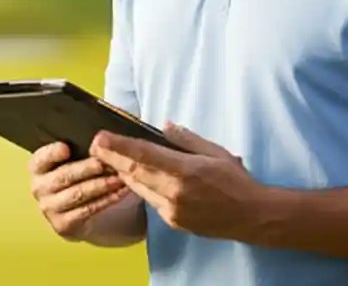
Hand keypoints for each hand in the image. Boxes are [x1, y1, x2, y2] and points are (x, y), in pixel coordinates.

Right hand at [28, 141, 131, 240]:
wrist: (76, 208)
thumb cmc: (76, 174)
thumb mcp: (74, 158)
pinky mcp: (62, 224)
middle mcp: (38, 187)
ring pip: (77, 194)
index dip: (52, 153)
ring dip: (100, 185)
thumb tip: (99, 135)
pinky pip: (87, 210)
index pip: (41, 157)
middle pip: (63, 176)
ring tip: (119, 177)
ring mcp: (49, 207)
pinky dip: (106, 200)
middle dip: (86, 168)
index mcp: (38, 166)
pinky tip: (120, 192)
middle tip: (106, 162)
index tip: (66, 147)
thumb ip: (80, 146)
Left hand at [90, 122, 264, 239]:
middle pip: (133, 172)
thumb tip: (163, 126)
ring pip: (138, 187)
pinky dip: (140, 186)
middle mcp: (173, 192)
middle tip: (95, 145)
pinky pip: (149, 200)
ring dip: (123, 172)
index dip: (118, 146)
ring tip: (109, 157)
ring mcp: (171, 210)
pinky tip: (134, 176)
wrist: (252, 216)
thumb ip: (185, 139)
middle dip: (111, 158)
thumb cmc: (236, 180)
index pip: (143, 155)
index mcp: (184, 171)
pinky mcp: (172, 221)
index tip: (100, 138)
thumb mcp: (214, 151)